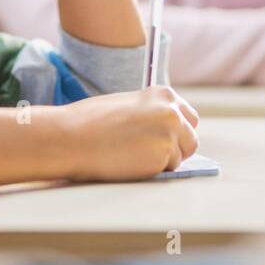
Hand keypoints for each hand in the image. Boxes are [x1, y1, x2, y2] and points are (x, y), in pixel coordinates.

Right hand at [60, 86, 199, 181]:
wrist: (72, 137)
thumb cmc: (91, 122)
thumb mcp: (128, 106)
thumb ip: (151, 114)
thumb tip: (165, 132)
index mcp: (163, 94)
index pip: (189, 117)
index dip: (177, 131)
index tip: (163, 139)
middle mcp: (172, 110)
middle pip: (191, 138)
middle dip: (177, 148)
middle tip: (150, 152)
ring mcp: (170, 133)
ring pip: (180, 157)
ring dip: (162, 161)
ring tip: (131, 154)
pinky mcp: (164, 155)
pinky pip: (167, 170)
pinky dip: (151, 170)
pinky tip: (129, 161)